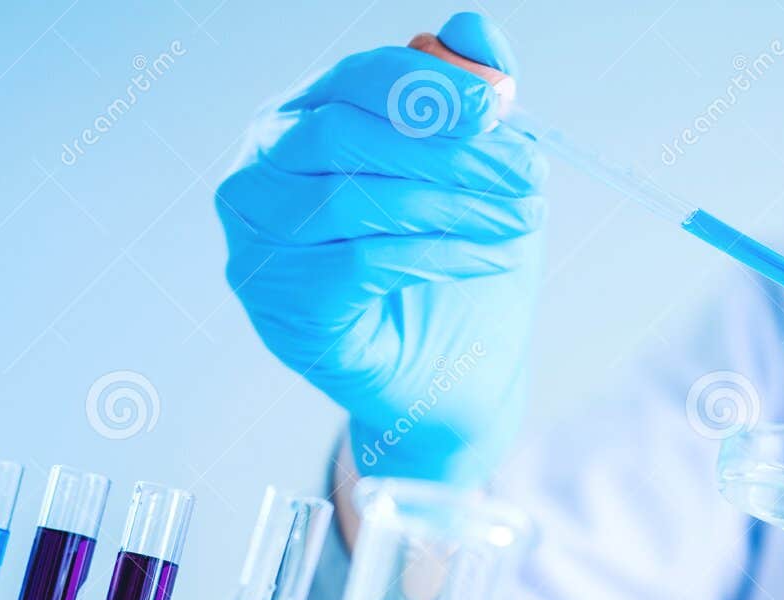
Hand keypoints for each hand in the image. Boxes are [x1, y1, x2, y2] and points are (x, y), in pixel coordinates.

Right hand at [216, 12, 545, 483]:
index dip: (424, 86)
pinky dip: (438, 254)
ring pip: (353, 199)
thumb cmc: (454, 267)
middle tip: (526, 172)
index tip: (498, 107)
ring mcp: (258, 248)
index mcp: (296, 125)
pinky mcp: (282, 310)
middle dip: (448, 149)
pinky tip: (491, 257)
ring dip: (455, 203)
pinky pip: (359, 265)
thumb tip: (473, 31)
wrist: (451, 381)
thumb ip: (469, 100)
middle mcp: (257, 178)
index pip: (350, 81)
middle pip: (344, 134)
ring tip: (522, 217)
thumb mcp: (477, 175)